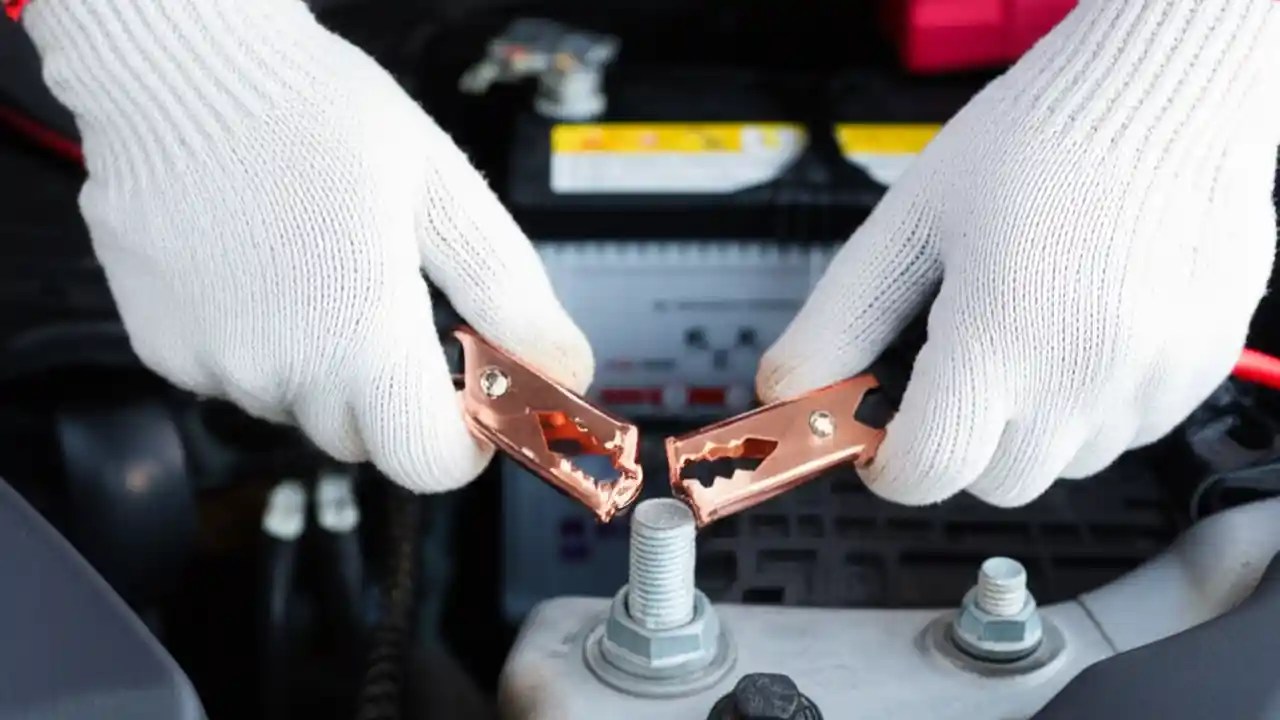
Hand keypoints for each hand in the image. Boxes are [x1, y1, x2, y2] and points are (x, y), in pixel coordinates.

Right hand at [26, 0, 591, 491]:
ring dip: (322, 366)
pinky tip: (261, 270)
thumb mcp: (440, 190)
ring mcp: (211, 364)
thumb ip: (508, 292)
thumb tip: (565, 367)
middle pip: (366, 437)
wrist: (175, 65)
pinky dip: (259, 343)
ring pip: (299, 407)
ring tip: (318, 267)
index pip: (428, 463)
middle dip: (397, 394)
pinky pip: (236, 377)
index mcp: (360, 336)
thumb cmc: (310, 111)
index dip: (465, 441)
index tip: (474, 398)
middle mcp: (279, 368)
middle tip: (393, 302)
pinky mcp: (161, 348)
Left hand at [758, 0, 1279, 505]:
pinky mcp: (1197, 371)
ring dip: (1027, 431)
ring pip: (1064, 466)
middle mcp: (1087, 372)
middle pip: (995, 482)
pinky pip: (1128, 433)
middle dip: (955, 445)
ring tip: (1023, 335)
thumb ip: (838, 322)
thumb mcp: (909, 223)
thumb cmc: (1037, 137)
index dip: (886, 463)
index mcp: (1002, 333)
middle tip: (949, 372)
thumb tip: (789, 391)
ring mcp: (1153, 378)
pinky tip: (1078, 333)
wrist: (1162, 91)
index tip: (878, 440)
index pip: (928, 468)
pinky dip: (1091, 409)